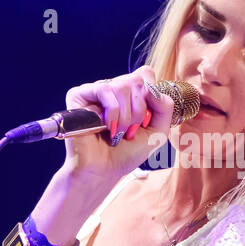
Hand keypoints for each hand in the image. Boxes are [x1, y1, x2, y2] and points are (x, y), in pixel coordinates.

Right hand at [61, 67, 176, 179]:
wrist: (103, 171)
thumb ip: (165, 108)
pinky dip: (112, 112)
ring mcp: (96, 91)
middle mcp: (113, 88)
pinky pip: (104, 89)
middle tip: (131, 131)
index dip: (151, 95)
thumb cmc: (127, 153)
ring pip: (122, 85)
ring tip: (119, 132)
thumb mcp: (157, 132)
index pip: (145, 74)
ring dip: (126, 115)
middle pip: (136, 80)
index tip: (146, 119)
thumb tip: (153, 88)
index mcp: (130, 94)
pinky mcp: (79, 95)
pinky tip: (108, 127)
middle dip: (139, 110)